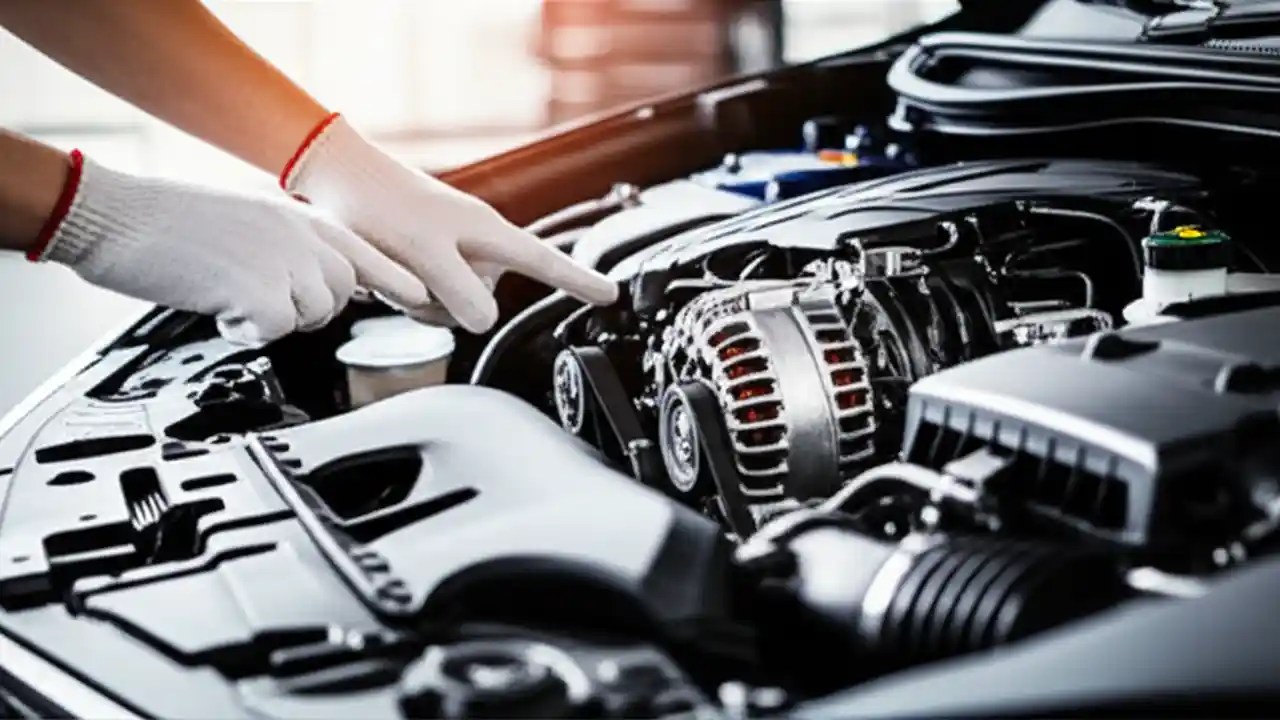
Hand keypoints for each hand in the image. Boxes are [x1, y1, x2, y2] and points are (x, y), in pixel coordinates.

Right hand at [36, 152, 428, 345]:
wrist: (118, 215)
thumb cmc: (173, 222)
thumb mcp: (254, 221)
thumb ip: (296, 247)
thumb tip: (325, 281)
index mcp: (305, 218)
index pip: (372, 255)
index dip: (399, 281)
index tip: (423, 297)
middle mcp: (305, 237)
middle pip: (342, 293)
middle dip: (308, 306)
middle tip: (258, 295)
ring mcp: (287, 264)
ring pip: (312, 315)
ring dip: (274, 317)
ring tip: (230, 292)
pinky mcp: (262, 294)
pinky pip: (273, 332)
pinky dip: (244, 330)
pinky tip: (217, 305)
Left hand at [282, 115, 618, 332]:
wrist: (335, 176)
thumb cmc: (380, 207)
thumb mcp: (424, 255)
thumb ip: (459, 293)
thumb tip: (485, 324)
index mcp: (489, 234)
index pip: (547, 264)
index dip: (581, 282)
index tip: (612, 294)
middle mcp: (477, 243)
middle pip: (486, 302)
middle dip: (450, 307)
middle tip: (416, 281)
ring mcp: (452, 251)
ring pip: (453, 306)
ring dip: (424, 303)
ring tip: (399, 270)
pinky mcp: (427, 258)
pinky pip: (429, 298)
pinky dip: (408, 296)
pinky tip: (388, 276)